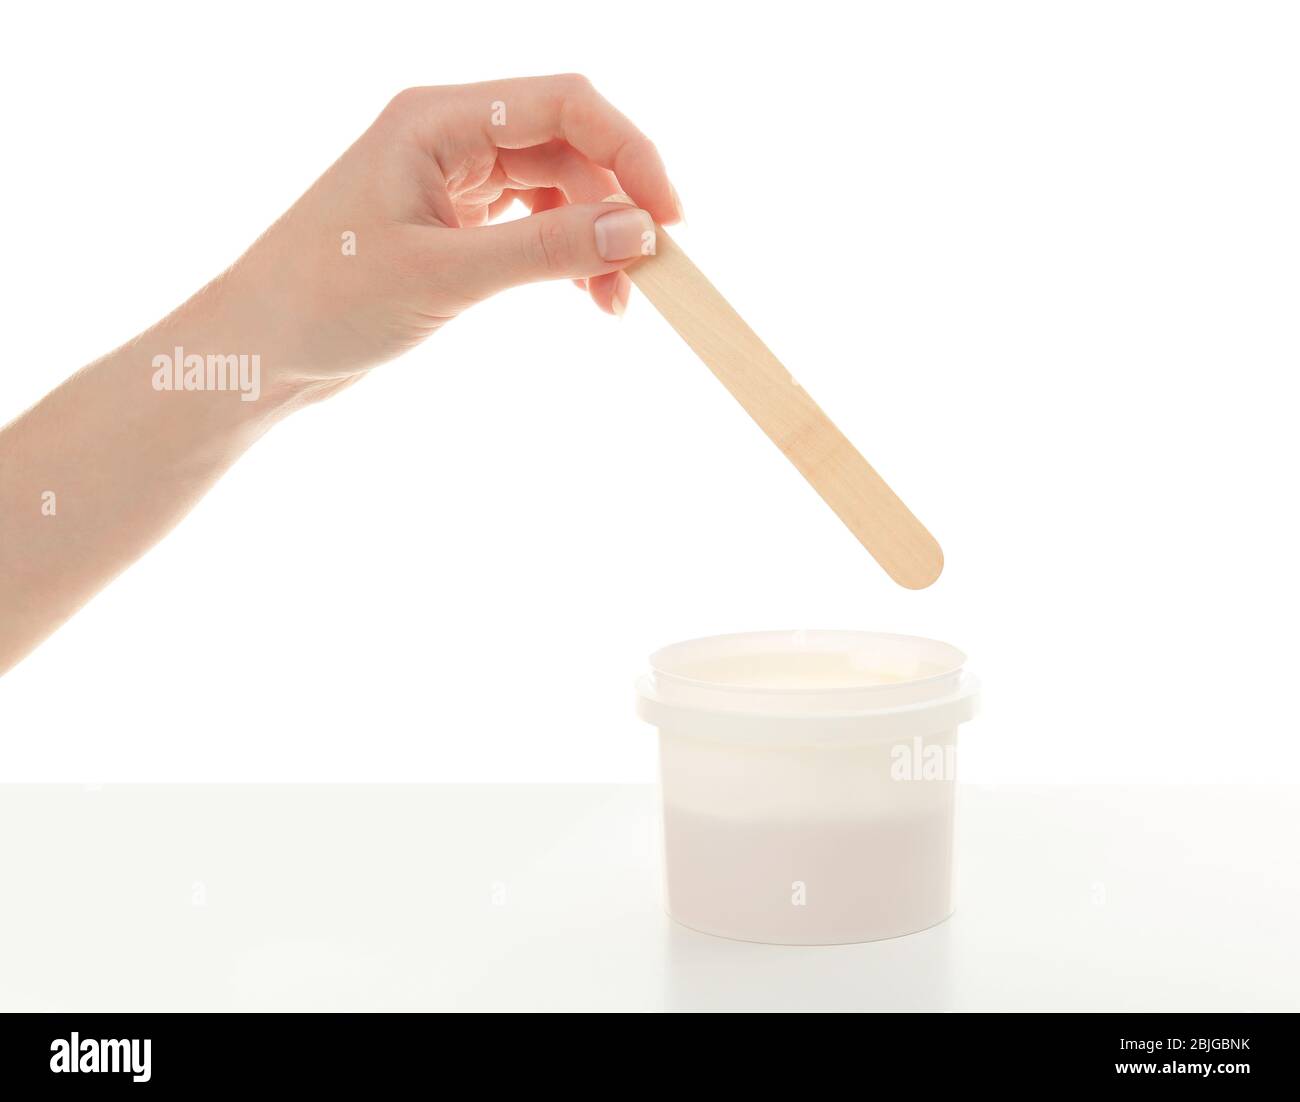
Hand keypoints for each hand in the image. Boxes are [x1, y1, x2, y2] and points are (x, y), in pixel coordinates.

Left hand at [227, 74, 682, 396]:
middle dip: (617, 203)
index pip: (563, 103)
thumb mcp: (444, 276)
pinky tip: (587, 296)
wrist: (258, 350)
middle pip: (568, 144)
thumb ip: (544, 251)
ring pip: (557, 188)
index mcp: (435, 119)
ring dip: (596, 237)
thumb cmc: (323, 300)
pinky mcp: (453, 223)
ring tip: (615, 301)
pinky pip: (533, 224)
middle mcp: (447, 136)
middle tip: (650, 271)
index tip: (668, 217)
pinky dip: (566, 256)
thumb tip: (638, 230)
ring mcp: (451, 179)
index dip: (629, 151)